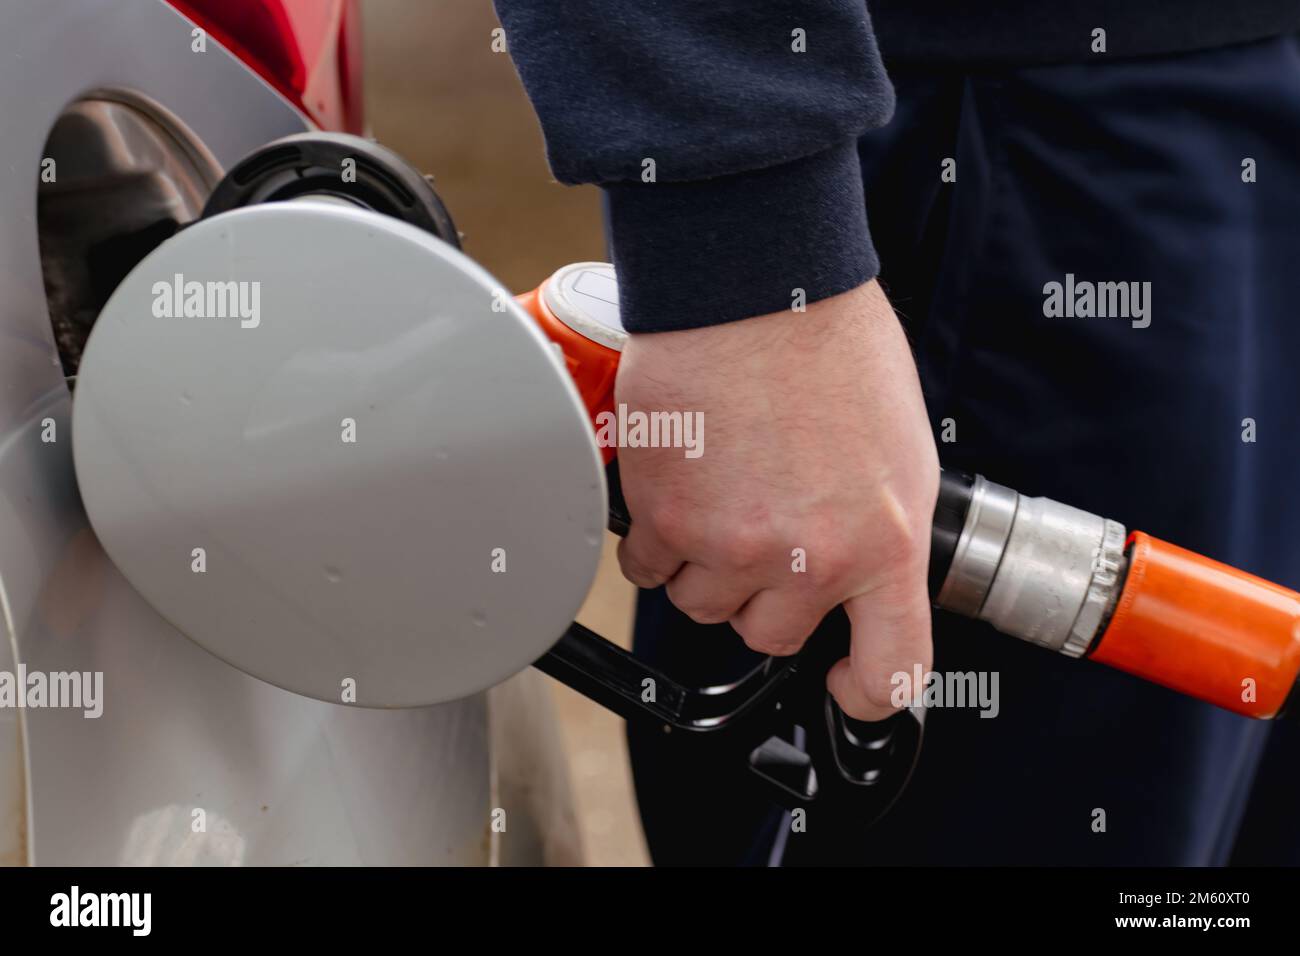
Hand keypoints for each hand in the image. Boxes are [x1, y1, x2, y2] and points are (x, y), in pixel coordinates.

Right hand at [615, 279, 937, 720]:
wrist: (756, 279)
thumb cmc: (830, 342)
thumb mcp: (898, 446)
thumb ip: (875, 524)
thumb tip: (851, 564)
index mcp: (886, 541)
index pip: (890, 670)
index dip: (864, 690)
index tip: (845, 681)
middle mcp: (809, 558)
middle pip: (768, 636)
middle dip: (762, 592)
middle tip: (762, 529)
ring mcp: (731, 543)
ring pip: (700, 604)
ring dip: (704, 565)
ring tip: (718, 492)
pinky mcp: (666, 517)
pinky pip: (647, 567)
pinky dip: (655, 539)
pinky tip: (677, 488)